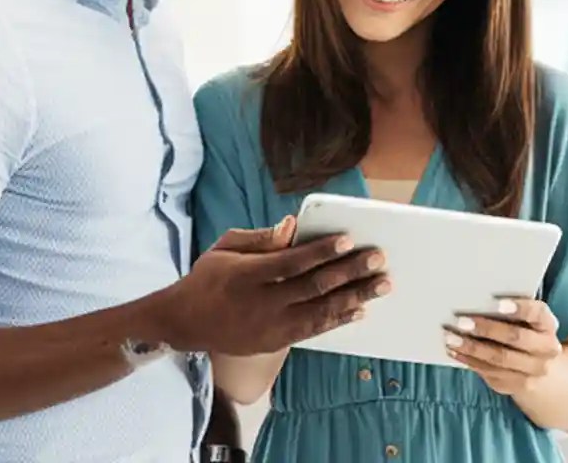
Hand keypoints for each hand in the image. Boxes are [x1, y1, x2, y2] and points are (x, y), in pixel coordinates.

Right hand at [159, 216, 390, 355]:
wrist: (185, 324)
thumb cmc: (207, 278)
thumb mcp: (224, 248)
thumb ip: (259, 238)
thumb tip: (292, 225)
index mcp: (247, 275)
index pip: (291, 263)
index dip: (321, 251)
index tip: (348, 240)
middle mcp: (261, 303)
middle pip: (313, 287)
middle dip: (350, 272)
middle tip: (378, 260)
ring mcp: (270, 327)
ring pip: (320, 312)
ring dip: (355, 298)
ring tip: (381, 286)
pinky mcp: (275, 342)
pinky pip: (314, 331)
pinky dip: (338, 320)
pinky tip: (359, 310)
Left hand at [445, 298, 561, 395]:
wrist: (539, 364)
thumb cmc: (524, 329)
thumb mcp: (525, 317)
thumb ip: (509, 308)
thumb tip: (475, 299)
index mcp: (547, 324)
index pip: (536, 313)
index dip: (518, 308)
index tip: (496, 303)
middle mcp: (547, 349)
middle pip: (516, 338)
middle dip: (487, 329)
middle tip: (460, 321)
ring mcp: (534, 371)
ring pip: (500, 359)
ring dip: (471, 348)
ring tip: (450, 338)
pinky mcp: (518, 385)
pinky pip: (490, 373)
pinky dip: (469, 361)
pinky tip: (454, 351)